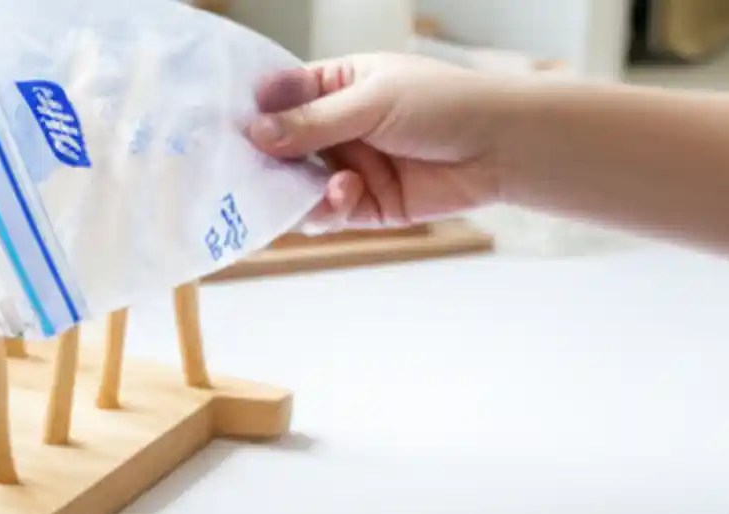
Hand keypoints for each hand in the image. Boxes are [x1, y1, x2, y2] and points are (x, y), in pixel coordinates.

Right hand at [250, 53, 518, 230]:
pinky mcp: (364, 205)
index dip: (253, 113)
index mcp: (336, 85)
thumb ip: (311, 122)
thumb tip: (254, 134)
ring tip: (307, 186)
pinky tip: (345, 192)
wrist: (501, 148)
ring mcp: (348, 167)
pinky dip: (326, 208)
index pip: (280, 97)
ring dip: (295, 189)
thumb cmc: (444, 104)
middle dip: (264, 161)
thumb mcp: (371, 102)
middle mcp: (336, 127)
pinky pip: (326, 213)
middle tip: (242, 172)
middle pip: (281, 147)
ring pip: (297, 187)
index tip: (227, 129)